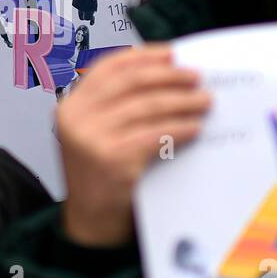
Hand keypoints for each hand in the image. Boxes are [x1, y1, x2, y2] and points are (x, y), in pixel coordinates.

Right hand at [57, 45, 211, 247]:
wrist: (90, 224)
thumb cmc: (100, 175)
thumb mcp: (95, 134)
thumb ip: (117, 107)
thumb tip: (167, 76)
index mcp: (71, 105)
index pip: (108, 67)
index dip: (142, 56)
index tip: (172, 53)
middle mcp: (76, 118)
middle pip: (132, 83)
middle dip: (169, 77)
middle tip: (196, 77)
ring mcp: (92, 139)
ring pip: (149, 107)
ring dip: (183, 102)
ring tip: (204, 102)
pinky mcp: (113, 160)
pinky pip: (156, 135)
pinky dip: (180, 129)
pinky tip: (195, 128)